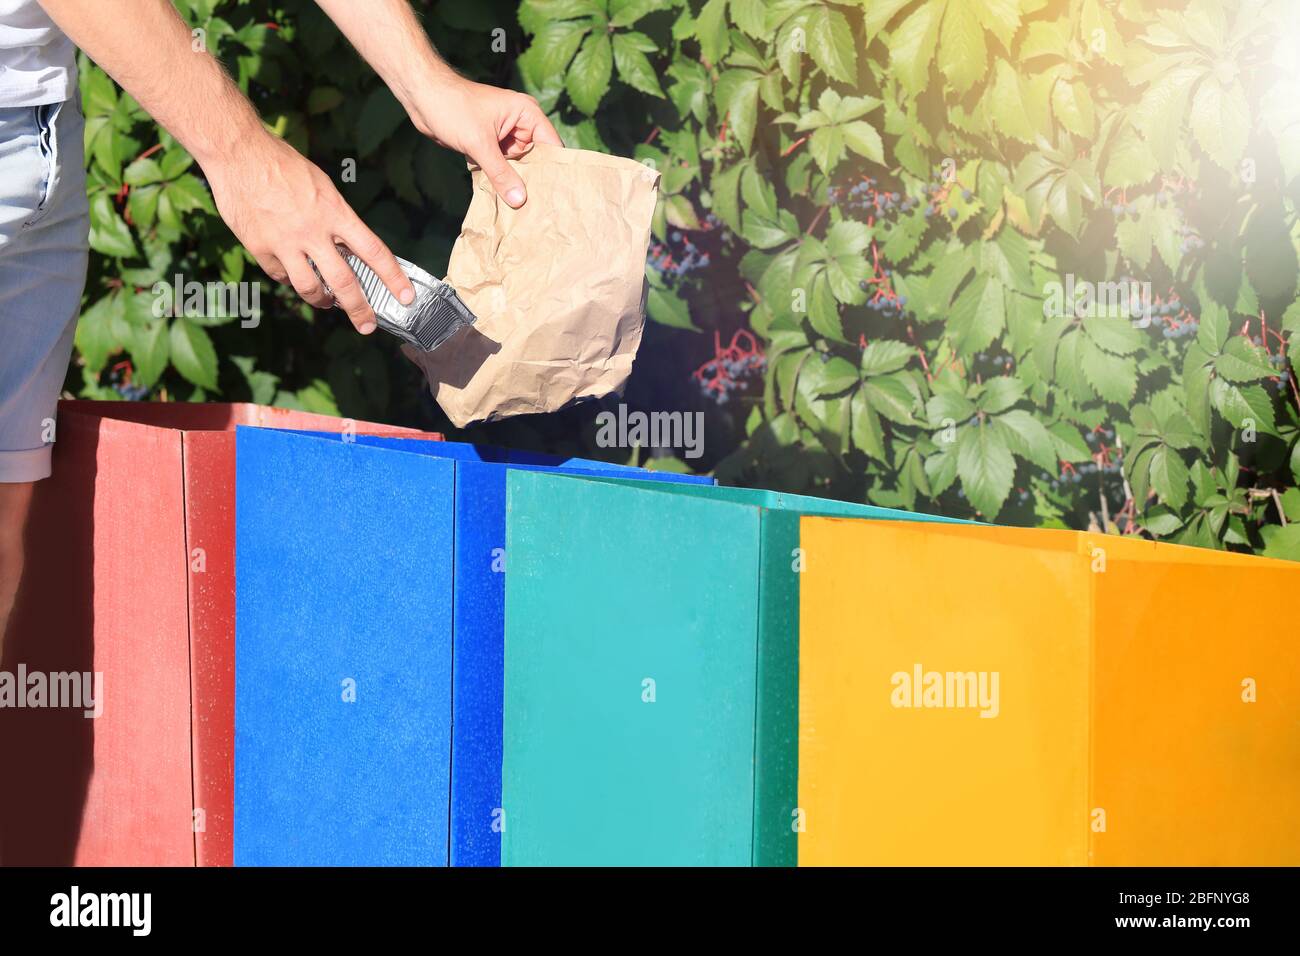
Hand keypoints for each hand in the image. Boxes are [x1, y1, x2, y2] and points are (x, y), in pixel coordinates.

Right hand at [204, 131, 413, 332]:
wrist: (238, 152)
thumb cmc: (283, 164)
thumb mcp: (321, 186)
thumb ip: (335, 218)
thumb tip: (348, 246)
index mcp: (336, 213)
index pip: (374, 252)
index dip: (393, 278)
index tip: (406, 297)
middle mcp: (314, 232)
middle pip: (345, 282)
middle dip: (359, 309)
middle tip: (367, 325)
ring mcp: (285, 243)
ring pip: (310, 288)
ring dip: (322, 301)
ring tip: (327, 303)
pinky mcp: (259, 248)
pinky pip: (280, 276)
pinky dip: (289, 279)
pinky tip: (293, 274)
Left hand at [407, 76, 562, 207]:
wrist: (422, 96)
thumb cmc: (452, 108)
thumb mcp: (479, 143)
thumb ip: (500, 173)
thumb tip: (519, 200)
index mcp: (527, 114)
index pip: (551, 145)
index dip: (553, 170)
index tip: (556, 197)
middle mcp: (521, 124)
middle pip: (537, 160)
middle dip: (534, 181)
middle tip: (539, 210)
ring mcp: (505, 136)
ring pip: (519, 167)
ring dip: (515, 184)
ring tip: (521, 209)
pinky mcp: (491, 145)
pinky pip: (503, 168)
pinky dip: (501, 180)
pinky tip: (503, 199)